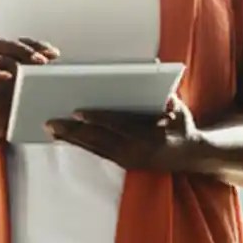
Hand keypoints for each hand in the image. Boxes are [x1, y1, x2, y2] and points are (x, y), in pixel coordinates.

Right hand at [0, 37, 59, 144]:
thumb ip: (42, 85)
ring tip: (30, 66)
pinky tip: (8, 76)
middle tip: (43, 60)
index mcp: (12, 61)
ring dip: (15, 55)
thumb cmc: (11, 111)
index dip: (40, 45)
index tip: (55, 54)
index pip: (25, 44)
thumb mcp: (31, 96)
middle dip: (28, 48)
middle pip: (10, 43)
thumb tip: (69, 84)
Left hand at [46, 96, 202, 172]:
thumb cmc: (183, 126)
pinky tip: (63, 138)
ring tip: (50, 128)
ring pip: (94, 148)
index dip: (97, 118)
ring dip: (70, 139)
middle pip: (99, 139)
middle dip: (73, 131)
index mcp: (149, 137)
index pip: (118, 125)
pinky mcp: (124, 164)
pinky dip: (79, 145)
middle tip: (50, 121)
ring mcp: (129, 160)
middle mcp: (136, 151)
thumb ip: (169, 99)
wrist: (193, 156)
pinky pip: (97, 153)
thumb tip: (157, 79)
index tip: (76, 111)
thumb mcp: (180, 110)